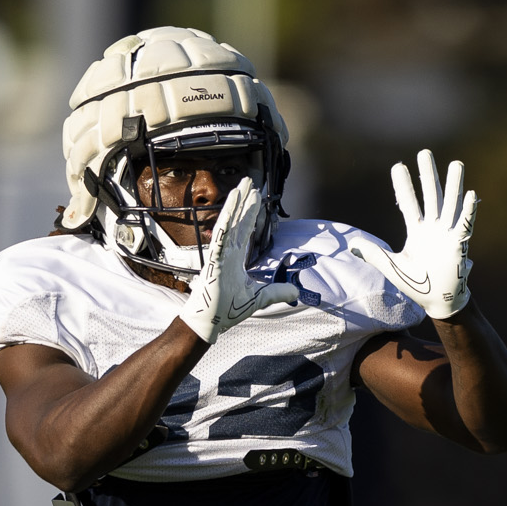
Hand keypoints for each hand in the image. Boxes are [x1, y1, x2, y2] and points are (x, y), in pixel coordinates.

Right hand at [177, 178, 298, 343]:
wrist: (210, 323)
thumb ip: (277, 292)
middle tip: (251, 182)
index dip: (251, 214)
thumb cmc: (227, 310)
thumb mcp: (260, 298)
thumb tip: (296, 292)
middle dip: (245, 201)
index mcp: (234, 258)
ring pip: (230, 222)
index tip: (257, 198)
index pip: (244, 231)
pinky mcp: (215, 259)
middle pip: (237, 221)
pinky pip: (221, 234)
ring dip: (237, 203)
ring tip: (244, 185)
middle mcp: (227, 252)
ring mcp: (220, 254)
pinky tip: (233, 202)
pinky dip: (227, 217)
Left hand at [352, 149, 476, 320]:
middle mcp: (433, 227)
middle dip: (427, 174)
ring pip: (450, 204)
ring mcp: (447, 234)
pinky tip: (470, 193)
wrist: (437, 302)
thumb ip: (373, 254)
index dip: (403, 185)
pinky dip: (468, 210)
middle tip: (424, 152)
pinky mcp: (459, 244)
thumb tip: (351, 244)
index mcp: (417, 230)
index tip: (398, 166)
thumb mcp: (392, 267)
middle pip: (430, 195)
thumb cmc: (417, 284)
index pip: (408, 203)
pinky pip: (464, 224)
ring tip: (456, 163)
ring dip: (453, 184)